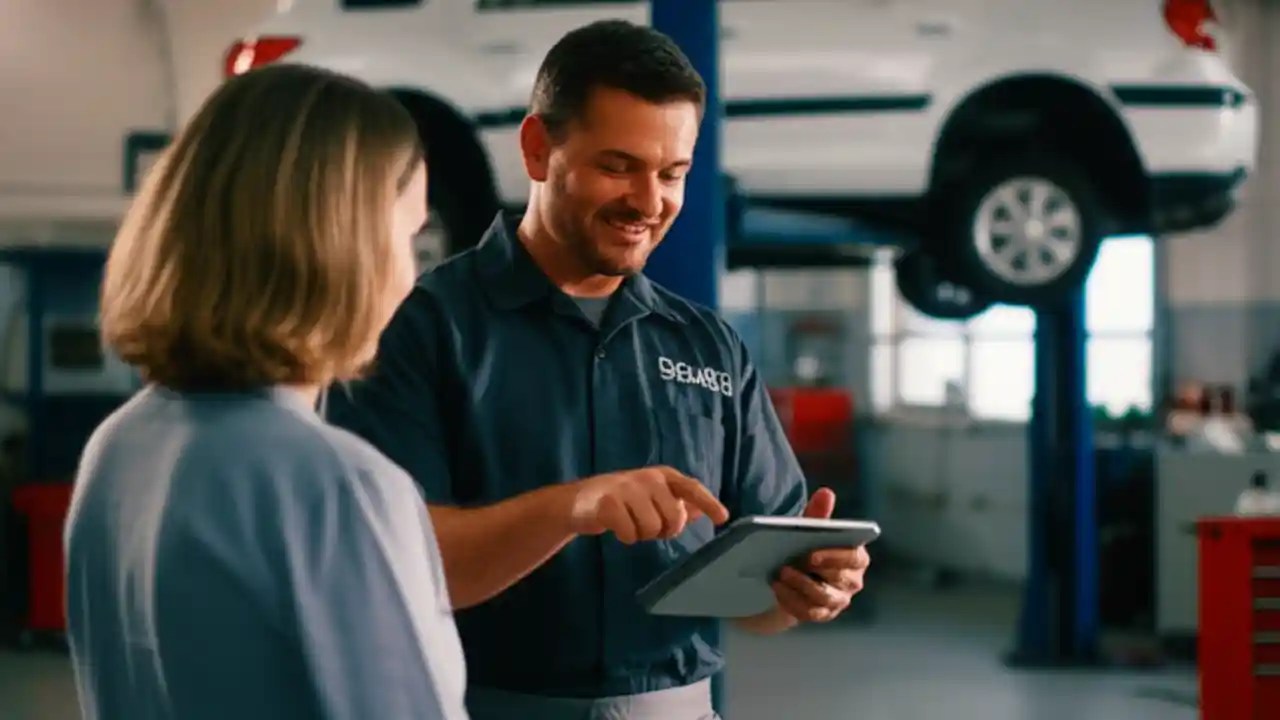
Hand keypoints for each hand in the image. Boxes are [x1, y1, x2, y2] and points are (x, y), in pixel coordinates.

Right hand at [567, 466, 730, 543]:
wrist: (578, 501)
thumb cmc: (622, 500)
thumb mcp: (651, 497)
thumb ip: (677, 503)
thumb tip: (701, 512)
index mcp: (662, 475)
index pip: (691, 488)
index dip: (709, 503)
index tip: (723, 518)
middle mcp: (648, 478)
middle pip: (674, 518)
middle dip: (663, 530)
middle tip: (648, 525)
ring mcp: (627, 488)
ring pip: (652, 529)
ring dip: (641, 534)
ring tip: (629, 523)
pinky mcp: (608, 503)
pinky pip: (630, 534)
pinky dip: (625, 537)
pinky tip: (616, 527)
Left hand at [770, 488, 870, 623]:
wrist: (796, 575)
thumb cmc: (808, 546)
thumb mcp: (811, 529)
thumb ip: (819, 513)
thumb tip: (826, 492)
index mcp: (857, 557)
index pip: (854, 557)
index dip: (835, 557)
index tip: (811, 554)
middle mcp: (853, 580)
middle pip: (839, 580)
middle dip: (813, 573)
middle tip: (787, 566)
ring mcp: (839, 600)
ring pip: (823, 599)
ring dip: (799, 588)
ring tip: (779, 576)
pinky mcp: (824, 614)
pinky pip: (810, 613)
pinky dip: (792, 602)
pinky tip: (777, 590)